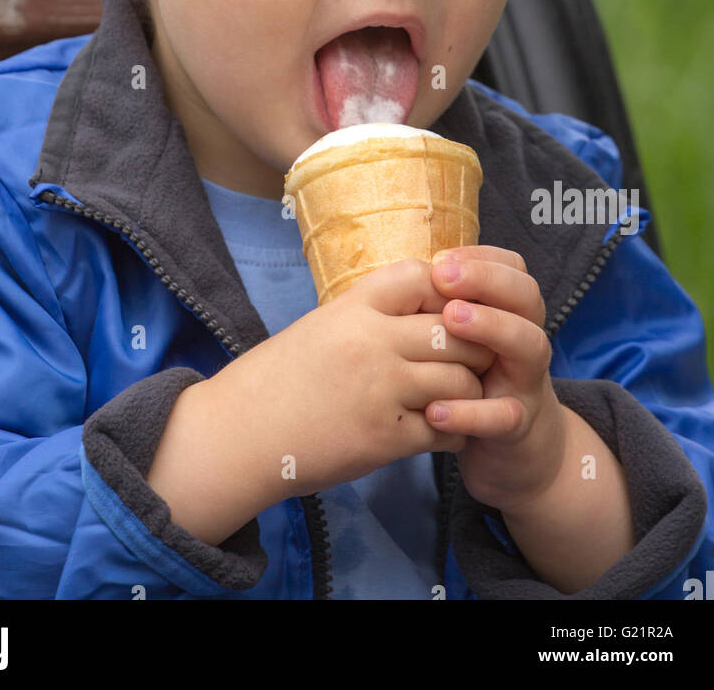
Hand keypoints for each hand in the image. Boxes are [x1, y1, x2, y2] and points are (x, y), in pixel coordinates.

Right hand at [203, 257, 496, 506]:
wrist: (240, 434)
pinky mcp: (386, 438)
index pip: (423, 276)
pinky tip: (442, 428)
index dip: (446, 291)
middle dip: (473, 345)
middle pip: (455, 329)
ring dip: (469, 391)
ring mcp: (381, 390)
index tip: (447, 312)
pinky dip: (455, 429)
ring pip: (461, 380)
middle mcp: (372, 341)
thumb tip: (429, 306)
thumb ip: (371, 314)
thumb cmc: (280, 379)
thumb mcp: (322, 326)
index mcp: (352, 306)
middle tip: (473, 359)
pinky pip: (448, 428)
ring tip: (460, 397)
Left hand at [425, 245, 567, 514]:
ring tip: (450, 319)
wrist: (514, 454)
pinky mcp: (518, 428)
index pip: (512, 269)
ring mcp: (526, 383)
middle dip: (487, 281)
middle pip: (526, 297)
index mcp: (511, 314)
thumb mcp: (463, 341)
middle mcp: (525, 341)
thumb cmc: (473, 382)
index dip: (481, 258)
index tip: (441, 258)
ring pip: (529, 346)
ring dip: (492, 327)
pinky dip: (471, 412)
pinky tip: (435, 408)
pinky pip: (504, 417)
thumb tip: (403, 272)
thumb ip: (443, 308)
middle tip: (444, 278)